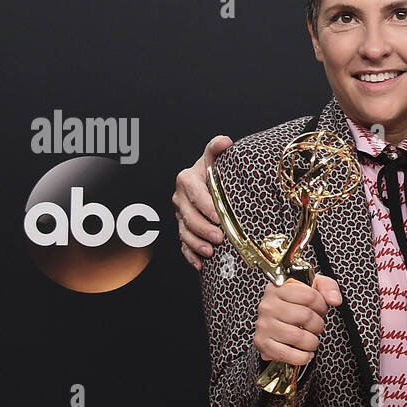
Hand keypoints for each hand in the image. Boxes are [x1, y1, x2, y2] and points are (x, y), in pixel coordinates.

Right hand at [174, 135, 232, 269]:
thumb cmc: (212, 173)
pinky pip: (183, 246)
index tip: (219, 216)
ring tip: (210, 252)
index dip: (206, 206)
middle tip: (219, 237)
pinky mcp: (184, 230)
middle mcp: (180, 199)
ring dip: (196, 244)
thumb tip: (225, 141)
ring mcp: (180, 216)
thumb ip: (215, 149)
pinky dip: (191, 256)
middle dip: (202, 229)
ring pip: (184, 233)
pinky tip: (200, 264)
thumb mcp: (214, 160)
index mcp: (187, 180)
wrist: (206, 185)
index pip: (194, 193)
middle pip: (187, 216)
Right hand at [253, 274, 341, 365]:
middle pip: (305, 316)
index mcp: (278, 288)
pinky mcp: (263, 344)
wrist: (275, 322)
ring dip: (312, 342)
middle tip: (315, 326)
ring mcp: (264, 325)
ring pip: (298, 337)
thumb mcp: (312, 287)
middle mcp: (268, 306)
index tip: (320, 310)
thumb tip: (335, 299)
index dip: (321, 305)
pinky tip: (305, 352)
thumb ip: (328, 286)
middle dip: (318, 324)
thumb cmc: (295, 305)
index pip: (309, 295)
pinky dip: (302, 357)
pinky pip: (288, 355)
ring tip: (310, 338)